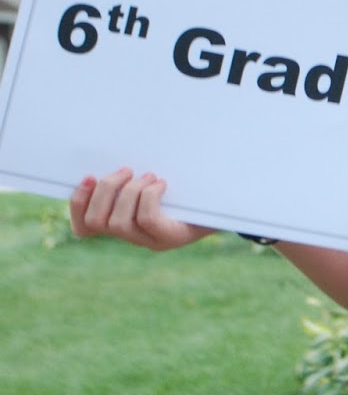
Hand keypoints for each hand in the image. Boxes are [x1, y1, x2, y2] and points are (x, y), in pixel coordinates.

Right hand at [70, 167, 214, 251]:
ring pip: (118, 223)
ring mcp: (151, 241)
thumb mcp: (157, 177)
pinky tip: (162, 184)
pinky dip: (149, 196)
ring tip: (150, 176)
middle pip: (96, 221)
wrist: (223, 205)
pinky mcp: (170, 238)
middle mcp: (133, 237)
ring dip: (130, 192)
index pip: (84, 227)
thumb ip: (134, 171)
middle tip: (127, 169)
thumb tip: (113, 153)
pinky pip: (147, 219)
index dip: (78, 203)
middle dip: (105, 190)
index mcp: (123, 224)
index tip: (89, 176)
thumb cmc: (186, 188)